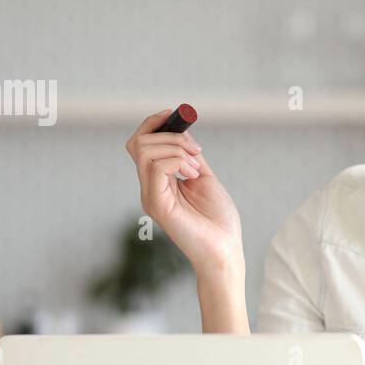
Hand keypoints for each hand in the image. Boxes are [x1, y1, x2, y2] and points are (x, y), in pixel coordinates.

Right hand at [125, 109, 244, 274]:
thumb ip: (190, 158)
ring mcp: (150, 196)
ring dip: (176, 148)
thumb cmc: (218, 220)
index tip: (175, 115)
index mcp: (159, 181)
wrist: (225, 249)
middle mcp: (149, 187)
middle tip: (196, 151)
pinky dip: (177, 161)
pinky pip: (156, 167)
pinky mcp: (157, 205)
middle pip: (138, 142)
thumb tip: (183, 135)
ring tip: (196, 167)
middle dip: (169, 135)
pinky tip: (193, 175)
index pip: (141, 143)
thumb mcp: (205, 179)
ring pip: (145, 150)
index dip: (154, 123)